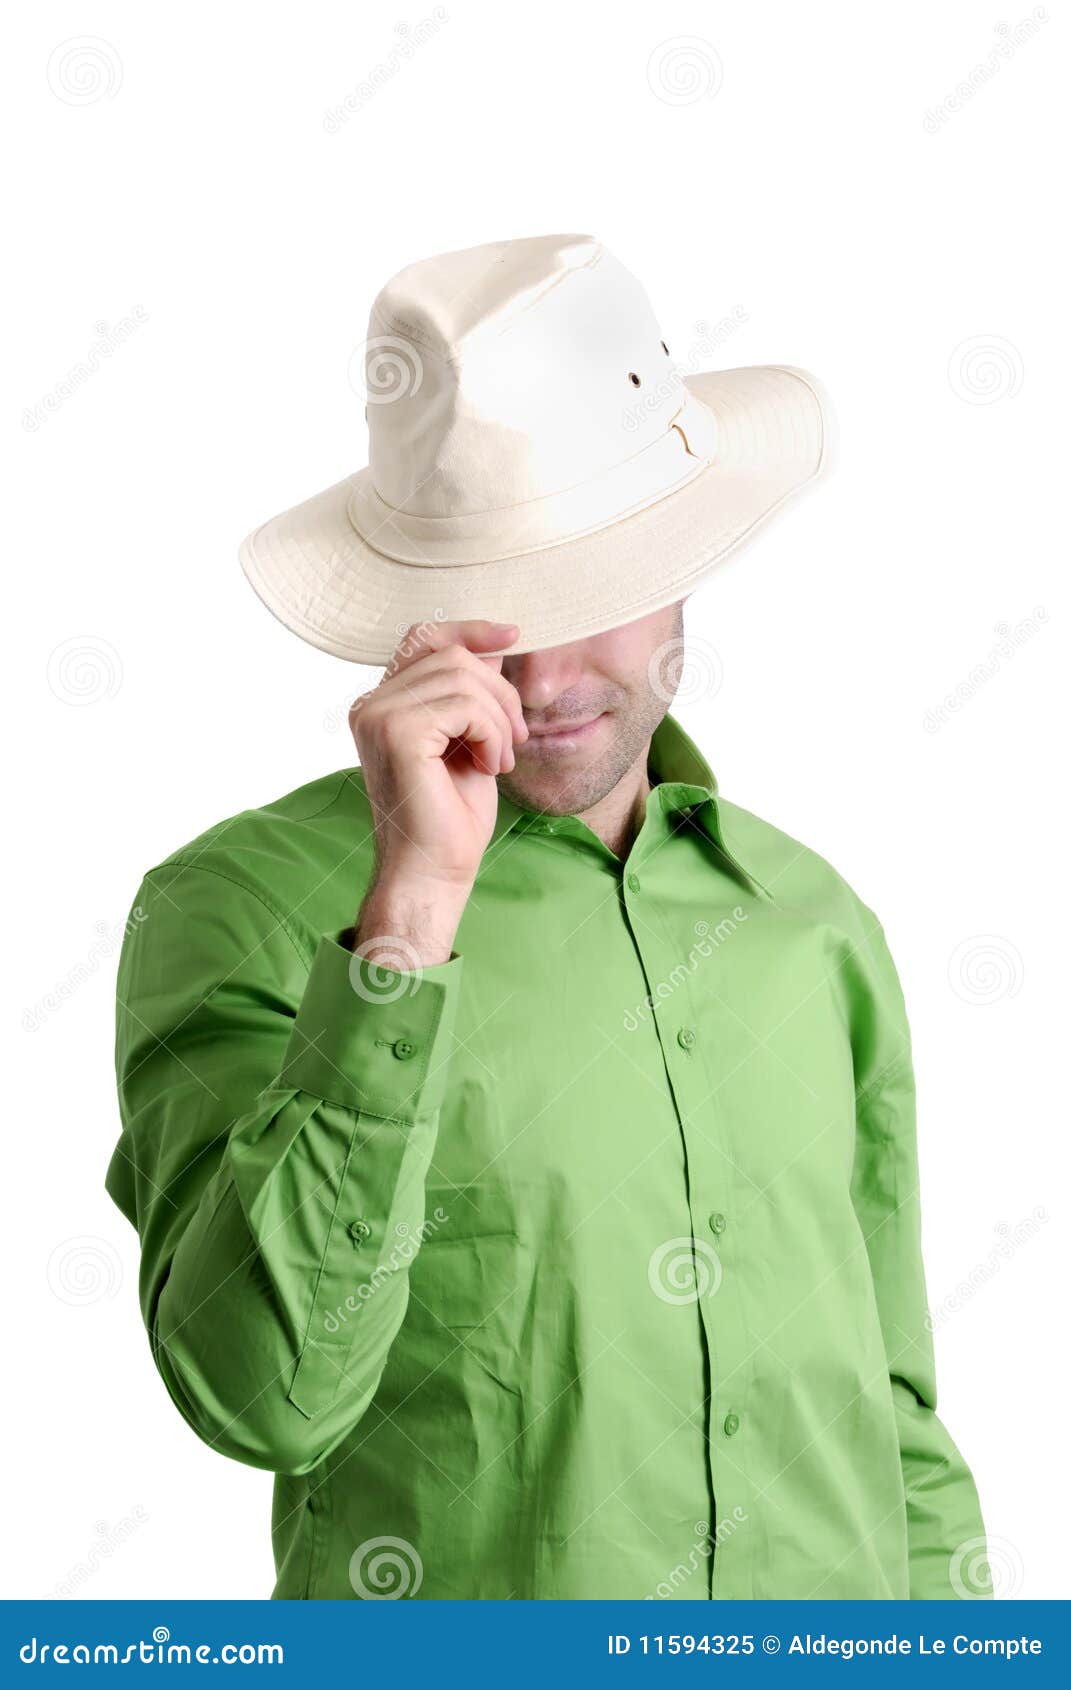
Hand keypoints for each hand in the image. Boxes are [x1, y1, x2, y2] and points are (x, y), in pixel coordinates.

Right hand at [348, 620, 526, 965]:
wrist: (434, 872)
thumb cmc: (452, 816)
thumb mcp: (469, 739)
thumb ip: (471, 693)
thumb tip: (495, 645)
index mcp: (381, 704)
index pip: (423, 637)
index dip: (470, 629)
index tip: (514, 634)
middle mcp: (370, 705)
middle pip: (453, 655)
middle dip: (500, 693)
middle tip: (515, 741)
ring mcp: (377, 716)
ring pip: (463, 675)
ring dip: (499, 718)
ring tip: (500, 759)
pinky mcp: (396, 733)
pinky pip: (463, 705)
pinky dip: (491, 733)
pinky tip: (489, 766)